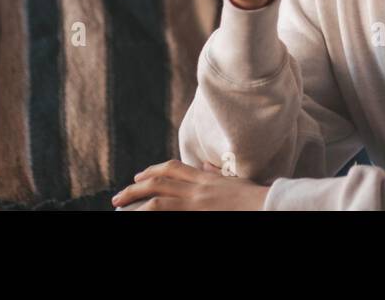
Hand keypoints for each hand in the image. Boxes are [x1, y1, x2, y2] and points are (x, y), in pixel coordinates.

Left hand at [112, 159, 269, 210]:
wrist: (266, 205)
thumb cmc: (253, 197)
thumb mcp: (232, 181)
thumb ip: (214, 173)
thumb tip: (203, 165)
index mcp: (205, 177)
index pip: (172, 168)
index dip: (152, 170)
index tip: (138, 177)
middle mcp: (197, 188)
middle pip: (158, 182)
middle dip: (135, 189)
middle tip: (118, 197)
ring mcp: (196, 203)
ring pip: (157, 200)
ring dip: (135, 204)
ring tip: (119, 210)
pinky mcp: (196, 215)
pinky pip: (165, 214)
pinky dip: (150, 215)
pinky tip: (138, 218)